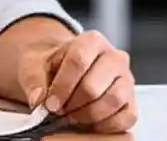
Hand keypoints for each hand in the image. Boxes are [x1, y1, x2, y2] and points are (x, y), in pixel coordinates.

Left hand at [17, 30, 136, 133]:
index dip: (62, 86)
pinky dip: (106, 125)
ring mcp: (126, 79)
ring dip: (87, 115)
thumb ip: (34, 79)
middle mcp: (115, 57)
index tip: (50, 104)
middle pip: (94, 86)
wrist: (65, 69)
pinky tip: (88, 122)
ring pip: (113, 101)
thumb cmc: (53, 66)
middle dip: (72, 104)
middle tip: (59, 111)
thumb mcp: (35, 64)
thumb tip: (38, 98)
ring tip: (71, 116)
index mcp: (92, 40)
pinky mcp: (131, 101)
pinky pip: (126, 117)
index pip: (79, 60)